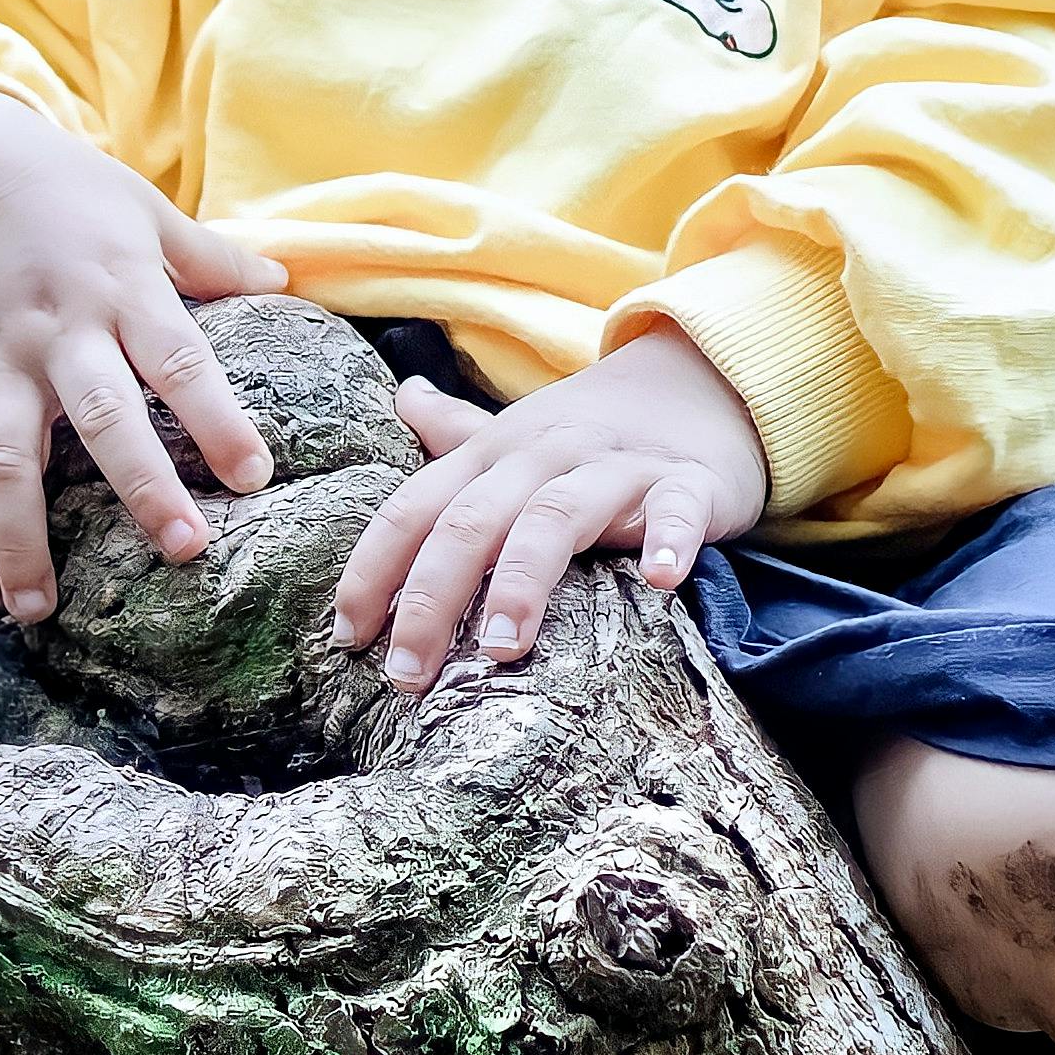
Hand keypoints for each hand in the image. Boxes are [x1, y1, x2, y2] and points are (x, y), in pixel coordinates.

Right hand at [0, 88, 286, 621]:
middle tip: (185, 551)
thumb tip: (286, 283)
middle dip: (145, 488)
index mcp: (121, 285)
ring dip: (22, 539)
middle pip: (104, 419)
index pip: (180, 360)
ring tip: (40, 611)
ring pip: (6, 458)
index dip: (218, 419)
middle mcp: (59, 327)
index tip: (254, 476)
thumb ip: (209, 256)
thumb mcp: (142, 208)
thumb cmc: (63, 188)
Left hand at [330, 327, 767, 693]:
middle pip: (472, 521)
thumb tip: (400, 399)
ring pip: (556, 516)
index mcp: (494, 453)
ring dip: (522, 579)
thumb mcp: (521, 431)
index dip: (373, 568)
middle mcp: (544, 455)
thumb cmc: (598, 428)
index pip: (415, 506)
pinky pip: (679, 508)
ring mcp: (617, 467)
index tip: (347, 636)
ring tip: (503, 648)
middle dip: (431, 597)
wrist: (707, 380)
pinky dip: (669, 540)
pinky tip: (662, 580)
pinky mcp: (690, 480)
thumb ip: (457, 432)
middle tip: (407, 674)